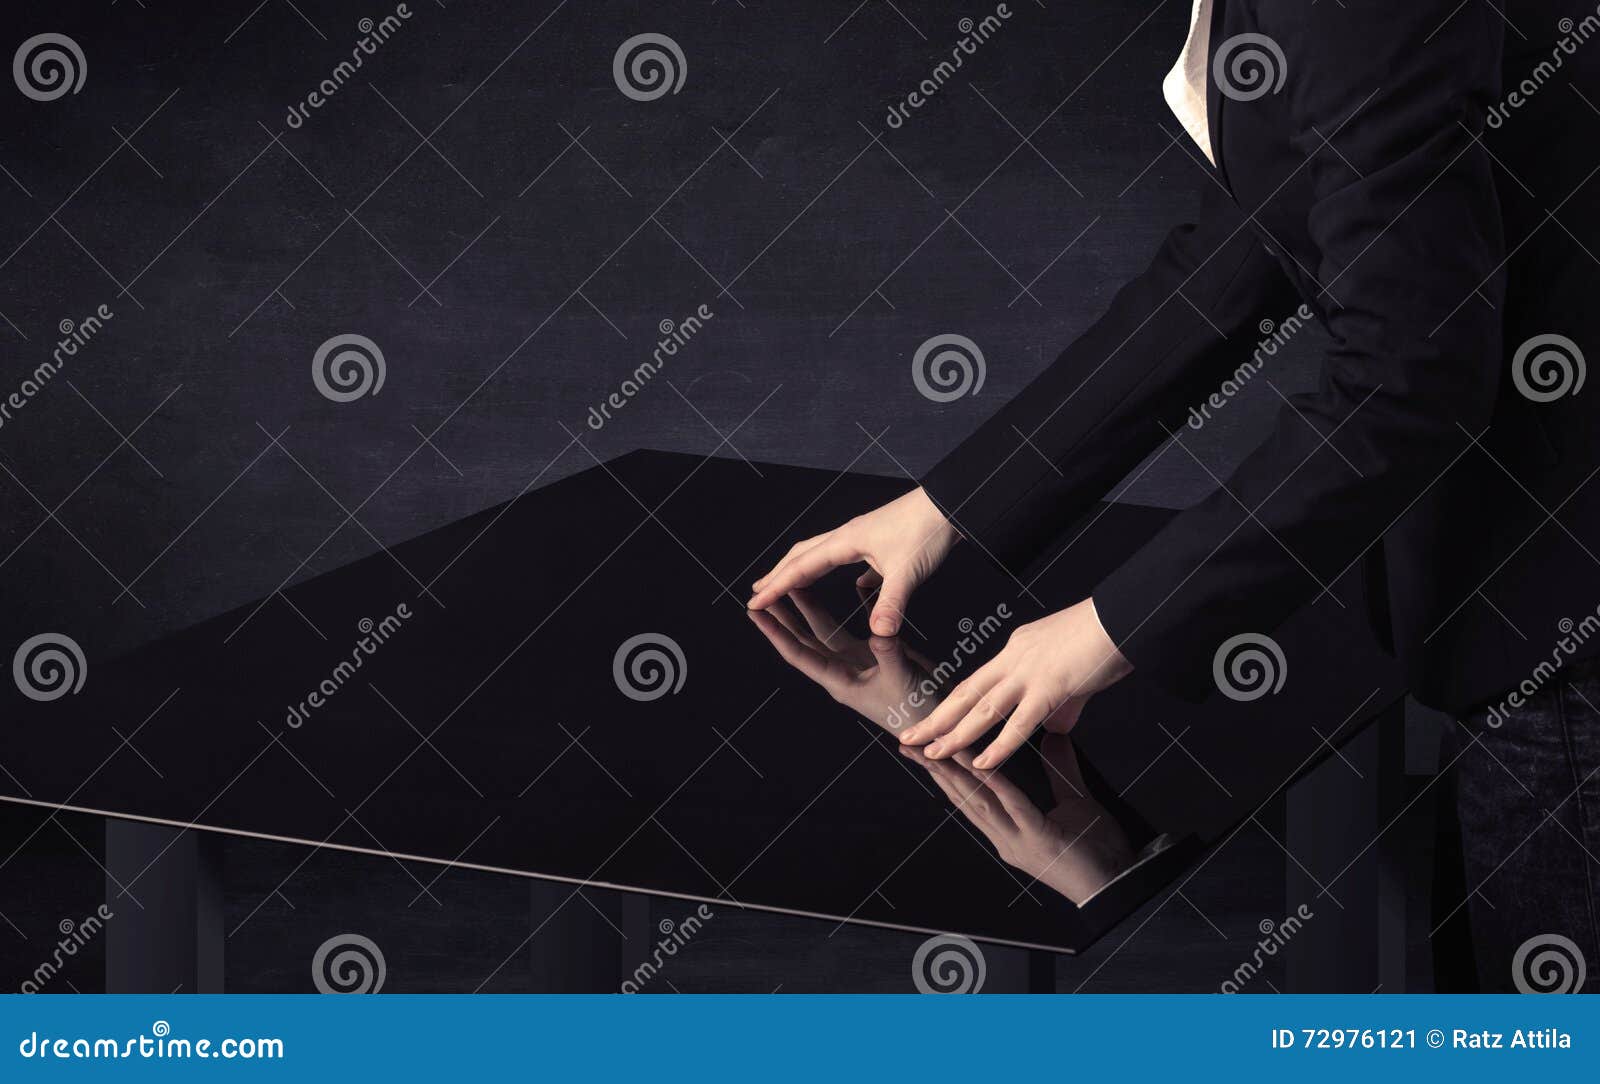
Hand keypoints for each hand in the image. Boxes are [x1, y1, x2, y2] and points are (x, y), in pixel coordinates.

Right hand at [747, 487, 957, 635]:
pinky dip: (850, 575)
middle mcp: (851, 536)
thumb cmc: (929, 529)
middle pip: (804, 556)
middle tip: (759, 592)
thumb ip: (891, 603)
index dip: (776, 586)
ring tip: (796, 585)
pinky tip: (861, 587)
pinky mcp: (886, 541)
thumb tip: (879, 634)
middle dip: (780, 575)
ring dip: (807, 571)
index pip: (801, 567)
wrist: (954, 503)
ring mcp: (868, 537)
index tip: (755, 602)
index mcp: (847, 542)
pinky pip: (859, 561)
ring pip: (827, 555)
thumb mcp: (908, 571)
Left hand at [747, 590, 938, 733]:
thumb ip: (887, 653)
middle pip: (805, 639)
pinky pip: (860, 625)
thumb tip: (877, 628)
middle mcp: (842, 669)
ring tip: (794, 584)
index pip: (799, 654)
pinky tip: (853, 586)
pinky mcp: (877, 653)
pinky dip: (856, 606)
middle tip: (763, 592)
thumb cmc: (914, 711)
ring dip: (811, 608)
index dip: (776, 633)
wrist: (937, 720)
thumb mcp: (900, 679)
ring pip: (827, 630)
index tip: (755, 612)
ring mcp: (858, 660)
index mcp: (839, 681)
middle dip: (784, 616)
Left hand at [899, 597, 1131, 769]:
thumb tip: (1055, 727)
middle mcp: (1015, 658)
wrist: (1125, 616)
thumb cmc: (1106, 638)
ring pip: (983, 708)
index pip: (977, 682)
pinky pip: (1019, 722)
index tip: (930, 721)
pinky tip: (980, 763)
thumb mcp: (1074, 673)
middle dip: (936, 718)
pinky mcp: (1051, 685)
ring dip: (955, 734)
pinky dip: (998, 745)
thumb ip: (1061, 703)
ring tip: (932, 753)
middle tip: (908, 736)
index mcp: (1017, 649)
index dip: (951, 704)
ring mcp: (1030, 671)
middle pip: (966, 693)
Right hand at [906, 741, 1135, 902]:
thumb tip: (1054, 738)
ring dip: (956, 774)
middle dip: (936, 770)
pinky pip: (1013, 808)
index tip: (925, 748)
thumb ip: (1061, 770)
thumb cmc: (1099, 850)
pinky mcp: (1038, 842)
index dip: (945, 773)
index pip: (969, 796)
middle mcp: (1006, 838)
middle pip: (963, 798)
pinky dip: (996, 785)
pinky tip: (982, 766)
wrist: (1120, 886)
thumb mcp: (1076, 801)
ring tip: (935, 749)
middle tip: (910, 745)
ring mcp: (1018, 843)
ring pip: (980, 803)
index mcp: (1009, 831)